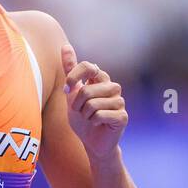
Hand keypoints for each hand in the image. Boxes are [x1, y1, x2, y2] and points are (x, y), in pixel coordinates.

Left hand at [61, 43, 127, 159]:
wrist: (91, 141)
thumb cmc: (82, 117)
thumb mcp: (72, 93)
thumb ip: (70, 70)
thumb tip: (65, 45)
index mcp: (101, 79)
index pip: (88, 66)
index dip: (73, 77)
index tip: (67, 89)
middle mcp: (113, 87)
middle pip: (86, 89)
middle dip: (77, 104)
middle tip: (81, 111)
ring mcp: (120, 101)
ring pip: (92, 104)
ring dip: (85, 114)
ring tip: (90, 118)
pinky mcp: (122, 116)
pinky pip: (99, 115)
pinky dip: (93, 122)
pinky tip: (98, 124)